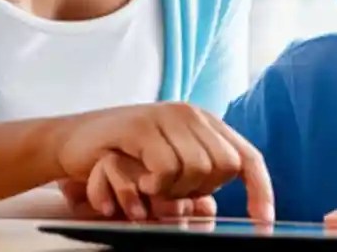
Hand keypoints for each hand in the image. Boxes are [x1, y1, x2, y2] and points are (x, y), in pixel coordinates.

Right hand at [53, 102, 273, 220]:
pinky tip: (140, 181)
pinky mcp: (142, 125)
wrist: (74, 140)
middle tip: (170, 193)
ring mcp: (166, 116)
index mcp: (204, 123)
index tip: (262, 223)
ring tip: (151, 186)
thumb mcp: (168, 163)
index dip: (260, 191)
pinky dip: (156, 184)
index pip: (247, 157)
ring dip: (174, 190)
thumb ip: (197, 173)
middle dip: (201, 191)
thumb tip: (217, 206)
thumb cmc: (123, 156)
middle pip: (224, 167)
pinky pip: (167, 167)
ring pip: (198, 168)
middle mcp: (191, 114)